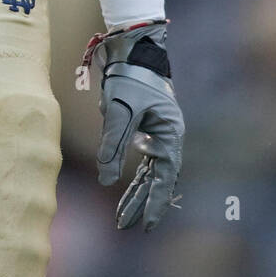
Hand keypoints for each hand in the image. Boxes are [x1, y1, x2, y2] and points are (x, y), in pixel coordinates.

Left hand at [85, 20, 183, 230]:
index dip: (155, 204)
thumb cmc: (128, 78)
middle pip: (158, 179)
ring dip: (136, 192)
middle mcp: (169, 136)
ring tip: (121, 216)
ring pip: (150, 172)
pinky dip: (134, 174)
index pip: (164, 178)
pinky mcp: (150, 128)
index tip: (146, 226)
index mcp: (169, 134)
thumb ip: (112, 146)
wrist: (132, 49)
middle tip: (125, 227)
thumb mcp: (118, 112)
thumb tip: (106, 181)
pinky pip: (144, 159)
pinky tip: (125, 186)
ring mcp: (160, 133)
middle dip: (141, 203)